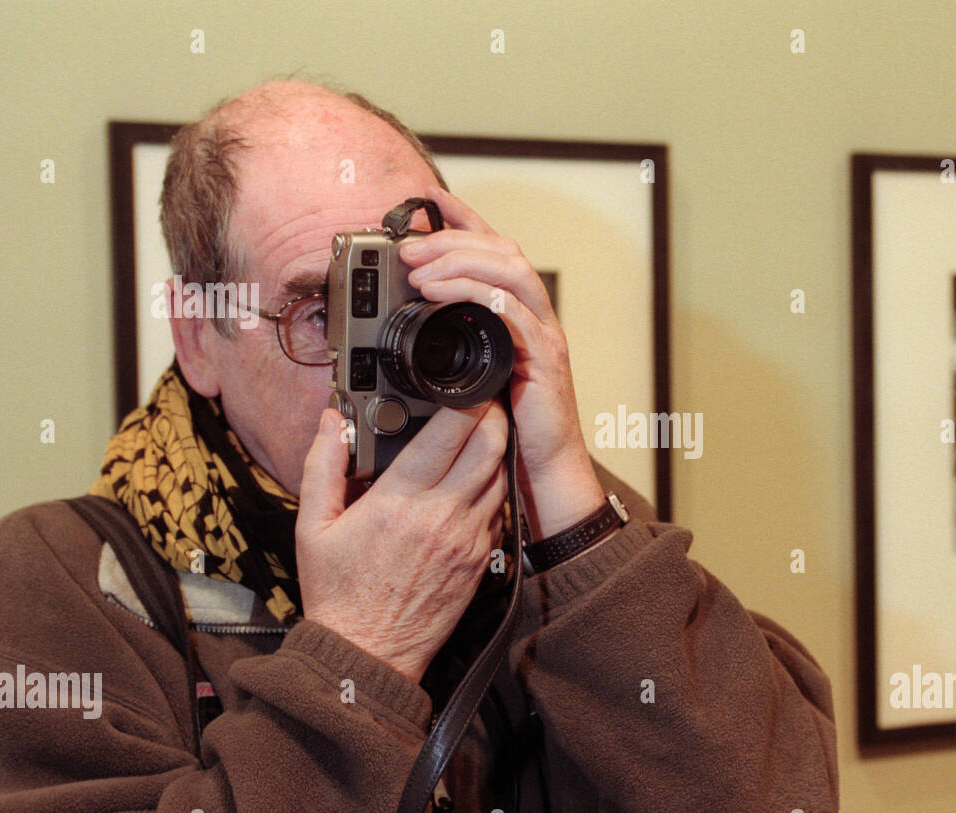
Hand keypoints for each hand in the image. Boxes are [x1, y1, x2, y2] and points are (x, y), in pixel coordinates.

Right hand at [295, 403, 508, 682]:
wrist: (367, 653)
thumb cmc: (337, 593)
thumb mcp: (313, 525)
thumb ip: (322, 465)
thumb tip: (330, 420)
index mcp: (400, 501)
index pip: (448, 435)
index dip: (464, 403)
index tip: (463, 387)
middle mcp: (442, 516)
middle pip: (489, 448)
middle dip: (492, 417)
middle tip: (484, 403)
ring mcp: (467, 539)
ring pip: (499, 477)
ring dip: (495, 452)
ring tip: (480, 437)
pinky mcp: (479, 560)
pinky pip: (497, 512)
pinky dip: (491, 490)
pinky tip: (474, 484)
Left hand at [397, 185, 603, 538]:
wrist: (545, 473)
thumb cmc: (509, 430)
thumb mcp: (471, 378)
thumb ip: (453, 345)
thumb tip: (411, 319)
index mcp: (516, 315)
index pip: (494, 250)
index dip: (464, 218)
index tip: (428, 198)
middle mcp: (534, 317)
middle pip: (503, 251)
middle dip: (453, 239)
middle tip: (410, 244)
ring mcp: (543, 335)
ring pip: (510, 272)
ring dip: (460, 262)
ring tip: (420, 269)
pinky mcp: (545, 358)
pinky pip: (513, 312)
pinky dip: (477, 295)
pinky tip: (443, 296)